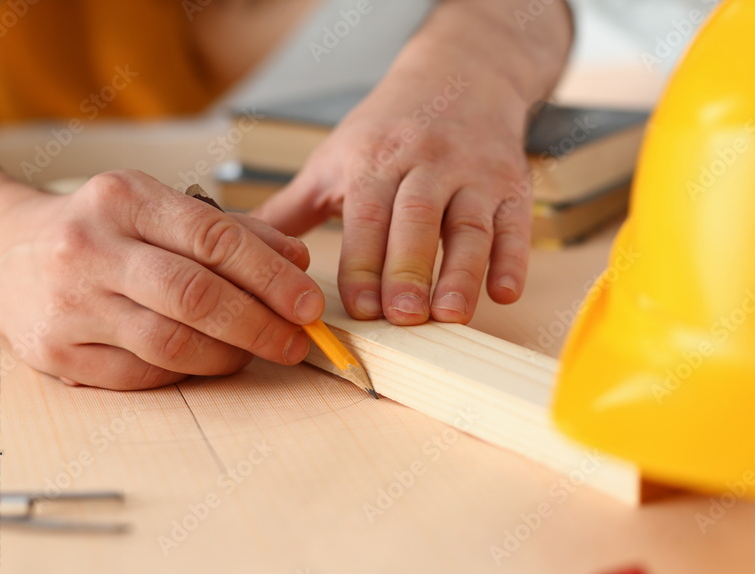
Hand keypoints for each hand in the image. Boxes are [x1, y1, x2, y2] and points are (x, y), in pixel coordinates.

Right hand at [0, 170, 323, 389]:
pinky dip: (188, 373)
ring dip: (230, 354)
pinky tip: (209, 360)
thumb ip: (234, 232)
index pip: (215, 238)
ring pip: (172, 344)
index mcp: (125, 198)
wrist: (5, 253)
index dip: (272, 276)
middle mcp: (91, 247)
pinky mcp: (56, 353)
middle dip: (260, 324)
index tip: (309, 303)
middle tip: (297, 340)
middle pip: (196, 297)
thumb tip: (298, 261)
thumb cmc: (102, 230)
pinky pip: (142, 375)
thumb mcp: (161, 209)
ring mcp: (68, 303)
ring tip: (258, 350)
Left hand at [253, 73, 532, 325]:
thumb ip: (292, 208)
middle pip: (417, 219)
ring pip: (469, 225)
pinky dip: (514, 259)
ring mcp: (474, 175)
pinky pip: (516, 224)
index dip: (363, 262)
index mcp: (375, 158)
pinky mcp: (511, 187)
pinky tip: (505, 292)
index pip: (367, 213)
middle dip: (409, 270)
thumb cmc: (390, 127)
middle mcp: (427, 163)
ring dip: (461, 272)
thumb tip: (237, 248)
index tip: (360, 308)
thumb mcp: (336, 157)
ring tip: (451, 315)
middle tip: (404, 316)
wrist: (463, 76)